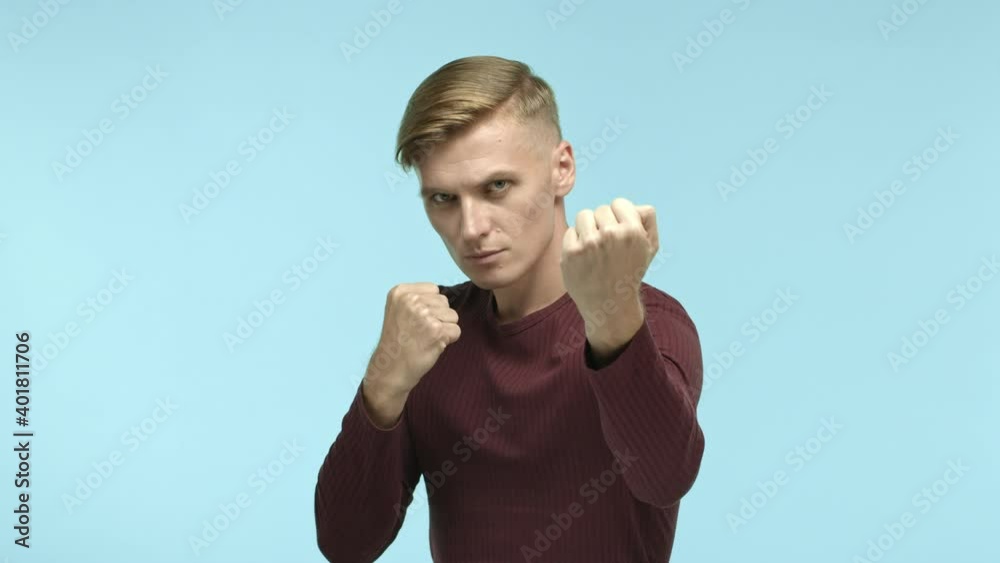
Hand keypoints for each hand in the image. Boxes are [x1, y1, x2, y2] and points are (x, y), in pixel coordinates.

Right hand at [365, 283, 460, 398]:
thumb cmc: (397, 341)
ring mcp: (424, 314)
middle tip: (420, 332)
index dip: (430, 306)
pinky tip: (432, 345)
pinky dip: (449, 340)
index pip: (433, 289)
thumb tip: (443, 298)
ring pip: (453, 316)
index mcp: (400, 292)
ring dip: (444, 329)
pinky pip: (456, 330)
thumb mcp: (398, 309)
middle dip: (438, 317)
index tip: (415, 320)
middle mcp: (411, 300)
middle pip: (444, 302)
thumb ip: (418, 299)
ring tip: (425, 338)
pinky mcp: (436, 330)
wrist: (391, 368)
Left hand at [561, 197, 658, 312]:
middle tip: (607, 245)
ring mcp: (588, 244)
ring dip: (587, 228)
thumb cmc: (629, 272)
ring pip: (583, 216)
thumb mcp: (650, 248)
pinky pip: (570, 231)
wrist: (609, 304)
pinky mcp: (570, 252)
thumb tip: (636, 205)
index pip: (619, 203)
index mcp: (632, 231)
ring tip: (595, 248)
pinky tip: (584, 257)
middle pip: (600, 210)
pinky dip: (575, 241)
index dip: (619, 216)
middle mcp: (610, 235)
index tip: (620, 232)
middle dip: (603, 224)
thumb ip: (647, 220)